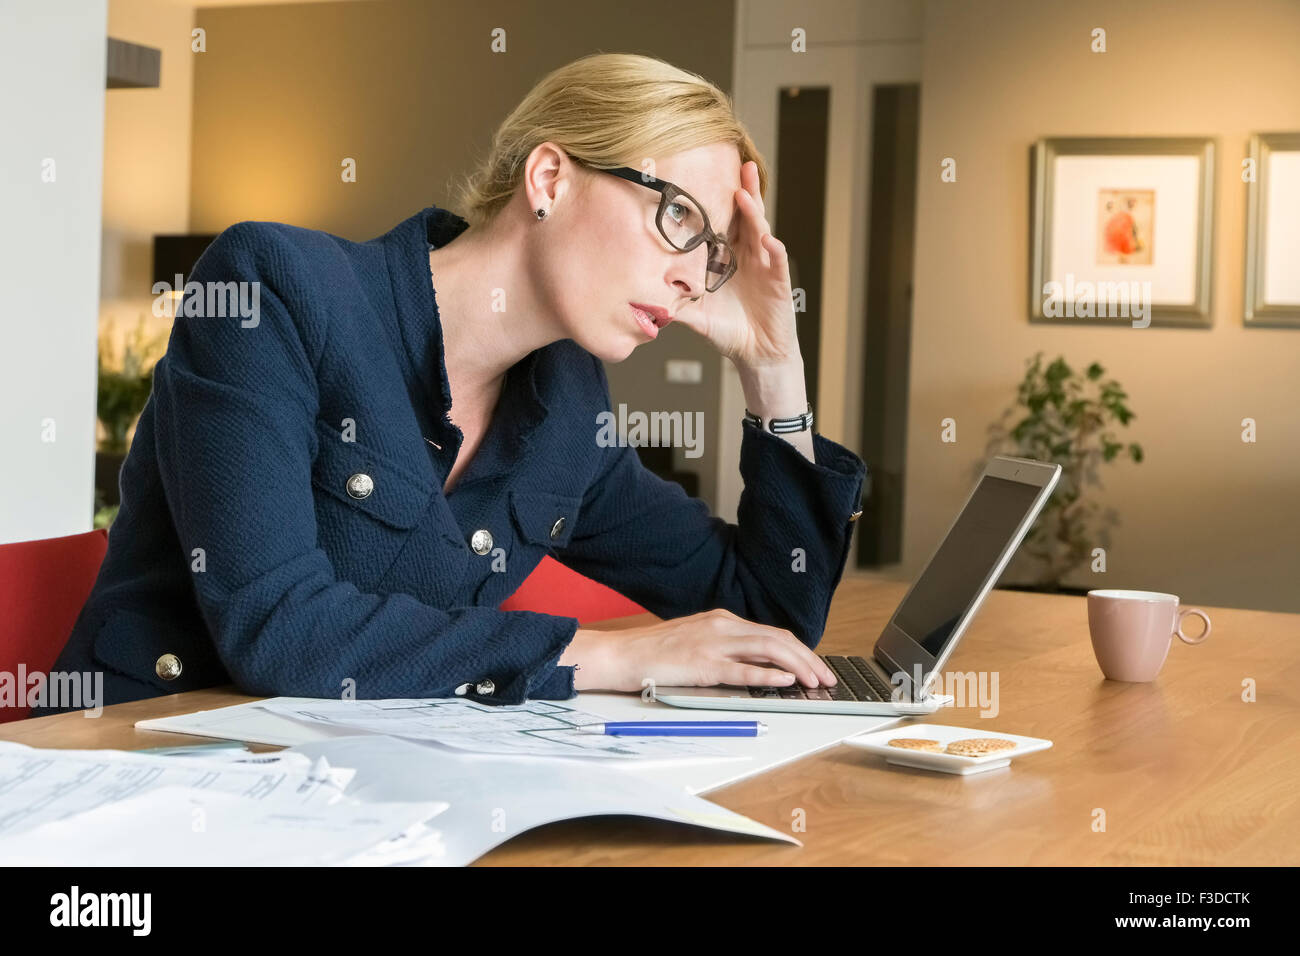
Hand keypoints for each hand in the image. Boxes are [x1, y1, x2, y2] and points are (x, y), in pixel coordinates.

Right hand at [561, 609, 837, 692]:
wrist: (622, 654)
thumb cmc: (656, 652)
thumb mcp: (697, 642)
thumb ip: (726, 649)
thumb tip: (758, 665)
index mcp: (722, 620)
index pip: (772, 633)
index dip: (800, 650)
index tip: (817, 666)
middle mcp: (722, 626)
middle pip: (778, 639)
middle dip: (808, 658)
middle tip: (826, 677)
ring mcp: (712, 644)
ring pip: (767, 649)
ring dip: (797, 665)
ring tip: (815, 681)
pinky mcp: (702, 664)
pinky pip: (742, 670)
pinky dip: (768, 675)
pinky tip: (785, 681)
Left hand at [671, 161, 798, 367]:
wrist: (755, 354)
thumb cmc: (726, 330)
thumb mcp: (695, 315)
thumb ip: (673, 303)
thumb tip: (641, 297)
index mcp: (729, 256)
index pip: (724, 222)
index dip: (718, 200)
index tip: (705, 176)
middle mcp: (748, 255)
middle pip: (747, 216)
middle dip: (744, 190)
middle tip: (741, 162)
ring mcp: (765, 266)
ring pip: (762, 232)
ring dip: (755, 212)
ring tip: (745, 193)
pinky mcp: (779, 283)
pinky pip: (778, 262)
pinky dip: (774, 251)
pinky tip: (768, 241)